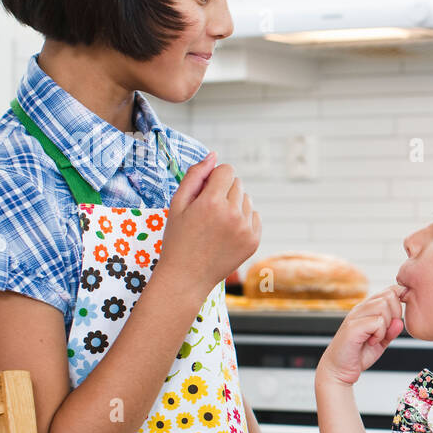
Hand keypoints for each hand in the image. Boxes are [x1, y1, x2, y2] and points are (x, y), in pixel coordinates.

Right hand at [159, 152, 261, 296]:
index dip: (214, 177)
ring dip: (234, 205)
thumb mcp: (177, 204)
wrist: (187, 276)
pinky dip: (243, 219)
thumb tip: (214, 155)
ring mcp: (246, 229)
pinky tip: (226, 232)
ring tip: (216, 223)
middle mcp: (233, 214)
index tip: (204, 191)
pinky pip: (255, 216)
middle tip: (207, 210)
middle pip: (238, 184)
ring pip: (247, 200)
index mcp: (212, 202)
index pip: (227, 170)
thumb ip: (195, 176)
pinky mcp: (254, 241)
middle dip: (223, 190)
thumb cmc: (178, 239)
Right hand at [317, 285, 405, 385]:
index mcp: (368, 309)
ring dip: (386, 324)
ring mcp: (355, 316)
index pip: (390, 290)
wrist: (339, 369)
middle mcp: (360, 309)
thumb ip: (391, 330)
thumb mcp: (381, 341)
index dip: (399, 303)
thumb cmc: (358, 354)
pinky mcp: (352, 327)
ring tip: (377, 337)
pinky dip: (379, 334)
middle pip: (389, 295)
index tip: (395, 320)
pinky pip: (377, 322)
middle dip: (395, 313)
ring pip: (383, 306)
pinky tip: (372, 342)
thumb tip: (400, 321)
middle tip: (386, 330)